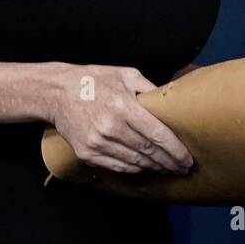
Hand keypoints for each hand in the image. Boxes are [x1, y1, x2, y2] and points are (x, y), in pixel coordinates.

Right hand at [45, 64, 192, 174]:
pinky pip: (117, 166)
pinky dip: (134, 169)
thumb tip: (170, 102)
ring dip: (154, 168)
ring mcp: (98, 142)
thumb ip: (149, 88)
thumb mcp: (125, 74)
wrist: (57, 92)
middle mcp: (111, 127)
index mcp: (124, 106)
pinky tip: (144, 167)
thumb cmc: (94, 80)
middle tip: (182, 168)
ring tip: (167, 169)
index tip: (187, 159)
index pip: (157, 135)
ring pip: (134, 162)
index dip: (175, 150)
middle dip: (169, 162)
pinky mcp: (87, 153)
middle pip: (148, 152)